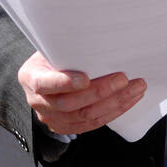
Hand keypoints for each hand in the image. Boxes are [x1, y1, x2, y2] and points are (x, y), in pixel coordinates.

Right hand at [18, 51, 146, 134]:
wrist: (45, 73)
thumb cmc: (53, 56)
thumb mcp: (53, 47)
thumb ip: (68, 49)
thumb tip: (99, 39)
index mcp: (31, 77)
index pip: (45, 84)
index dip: (66, 83)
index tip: (86, 78)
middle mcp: (38, 101)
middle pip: (70, 103)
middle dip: (100, 91)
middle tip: (123, 79)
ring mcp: (52, 118)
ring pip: (85, 116)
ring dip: (115, 102)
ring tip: (135, 88)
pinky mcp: (67, 127)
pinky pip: (93, 124)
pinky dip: (114, 111)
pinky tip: (129, 99)